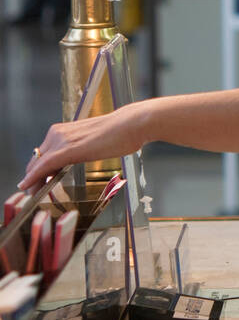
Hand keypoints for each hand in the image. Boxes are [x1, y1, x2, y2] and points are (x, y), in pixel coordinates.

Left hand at [18, 104, 146, 189]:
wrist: (131, 124)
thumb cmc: (119, 133)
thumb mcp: (92, 143)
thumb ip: (79, 150)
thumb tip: (75, 160)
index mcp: (64, 131)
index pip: (42, 154)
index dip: (36, 170)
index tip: (34, 183)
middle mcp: (58, 133)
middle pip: (36, 160)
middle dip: (32, 178)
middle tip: (31, 193)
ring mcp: (61, 140)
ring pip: (37, 164)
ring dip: (32, 181)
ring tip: (31, 194)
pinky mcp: (67, 149)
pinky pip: (44, 165)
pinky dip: (33, 177)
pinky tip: (27, 186)